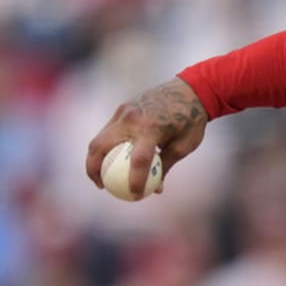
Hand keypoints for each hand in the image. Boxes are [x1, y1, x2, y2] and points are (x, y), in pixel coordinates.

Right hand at [85, 78, 208, 196]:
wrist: (190, 89)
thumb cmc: (191, 120)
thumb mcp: (185, 145)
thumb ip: (166, 166)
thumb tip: (155, 189)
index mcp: (151, 128)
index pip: (138, 160)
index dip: (134, 181)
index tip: (134, 196)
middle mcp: (132, 118)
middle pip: (101, 146)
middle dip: (94, 169)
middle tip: (101, 186)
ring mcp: (124, 111)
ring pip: (99, 137)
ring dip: (95, 158)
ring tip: (100, 176)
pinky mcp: (122, 108)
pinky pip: (108, 130)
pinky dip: (105, 146)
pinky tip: (109, 159)